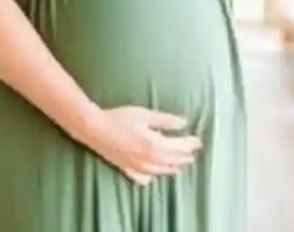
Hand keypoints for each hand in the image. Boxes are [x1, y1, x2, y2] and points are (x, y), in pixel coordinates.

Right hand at [76, 106, 201, 184]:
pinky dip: (151, 177)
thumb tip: (183, 123)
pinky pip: (143, 177)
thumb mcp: (144, 114)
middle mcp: (149, 159)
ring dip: (172, 168)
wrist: (95, 130)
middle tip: (193, 153)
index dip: (190, 144)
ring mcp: (137, 166)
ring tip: (180, 166)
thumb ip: (165, 120)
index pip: (179, 147)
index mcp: (155, 145)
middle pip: (172, 160)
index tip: (198, 140)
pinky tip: (152, 178)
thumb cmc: (119, 119)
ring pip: (160, 171)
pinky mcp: (126, 168)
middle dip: (184, 156)